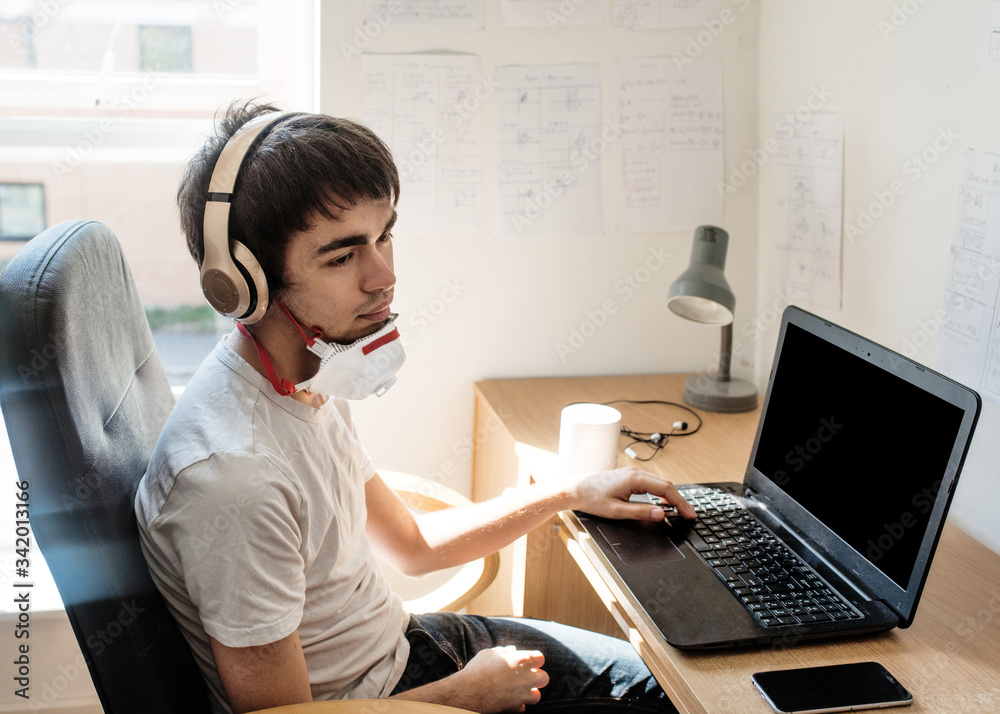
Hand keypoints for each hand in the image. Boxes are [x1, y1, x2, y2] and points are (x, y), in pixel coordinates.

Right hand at [461, 646, 547, 712]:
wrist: (470, 692)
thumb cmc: (479, 669)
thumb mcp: (489, 654)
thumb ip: (503, 652)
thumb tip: (511, 650)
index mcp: (522, 661)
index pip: (540, 658)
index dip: (534, 659)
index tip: (526, 661)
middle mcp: (526, 678)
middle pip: (544, 678)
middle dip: (537, 677)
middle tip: (526, 675)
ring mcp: (522, 695)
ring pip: (537, 696)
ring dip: (530, 692)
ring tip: (519, 689)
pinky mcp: (515, 708)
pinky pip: (522, 708)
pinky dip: (518, 704)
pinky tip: (509, 700)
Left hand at [568, 466, 695, 520]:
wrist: (575, 489)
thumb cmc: (592, 499)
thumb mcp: (617, 511)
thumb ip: (641, 512)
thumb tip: (661, 514)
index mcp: (635, 479)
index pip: (666, 490)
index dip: (680, 503)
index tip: (690, 514)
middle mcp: (636, 472)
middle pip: (666, 485)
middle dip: (680, 500)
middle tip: (690, 515)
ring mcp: (633, 472)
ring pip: (660, 482)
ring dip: (672, 495)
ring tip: (682, 510)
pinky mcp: (630, 475)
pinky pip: (652, 482)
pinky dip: (662, 492)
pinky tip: (665, 501)